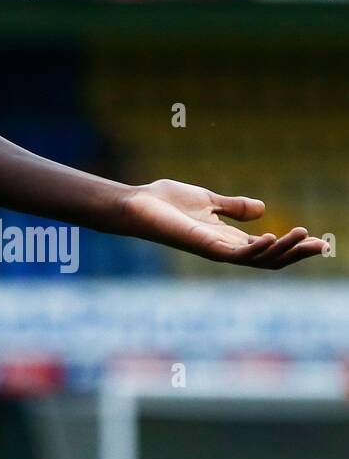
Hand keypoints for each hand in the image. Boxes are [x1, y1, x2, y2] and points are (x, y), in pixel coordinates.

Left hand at [118, 179, 326, 268]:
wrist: (137, 203)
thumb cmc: (165, 202)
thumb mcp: (207, 200)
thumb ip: (233, 206)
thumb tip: (263, 209)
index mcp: (227, 237)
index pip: (266, 247)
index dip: (291, 246)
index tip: (317, 240)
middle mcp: (223, 248)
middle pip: (268, 258)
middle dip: (295, 254)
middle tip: (322, 246)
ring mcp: (214, 250)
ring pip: (257, 259)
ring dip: (283, 250)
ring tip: (303, 237)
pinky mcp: (203, 247)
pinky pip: (235, 254)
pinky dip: (255, 249)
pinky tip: (271, 238)